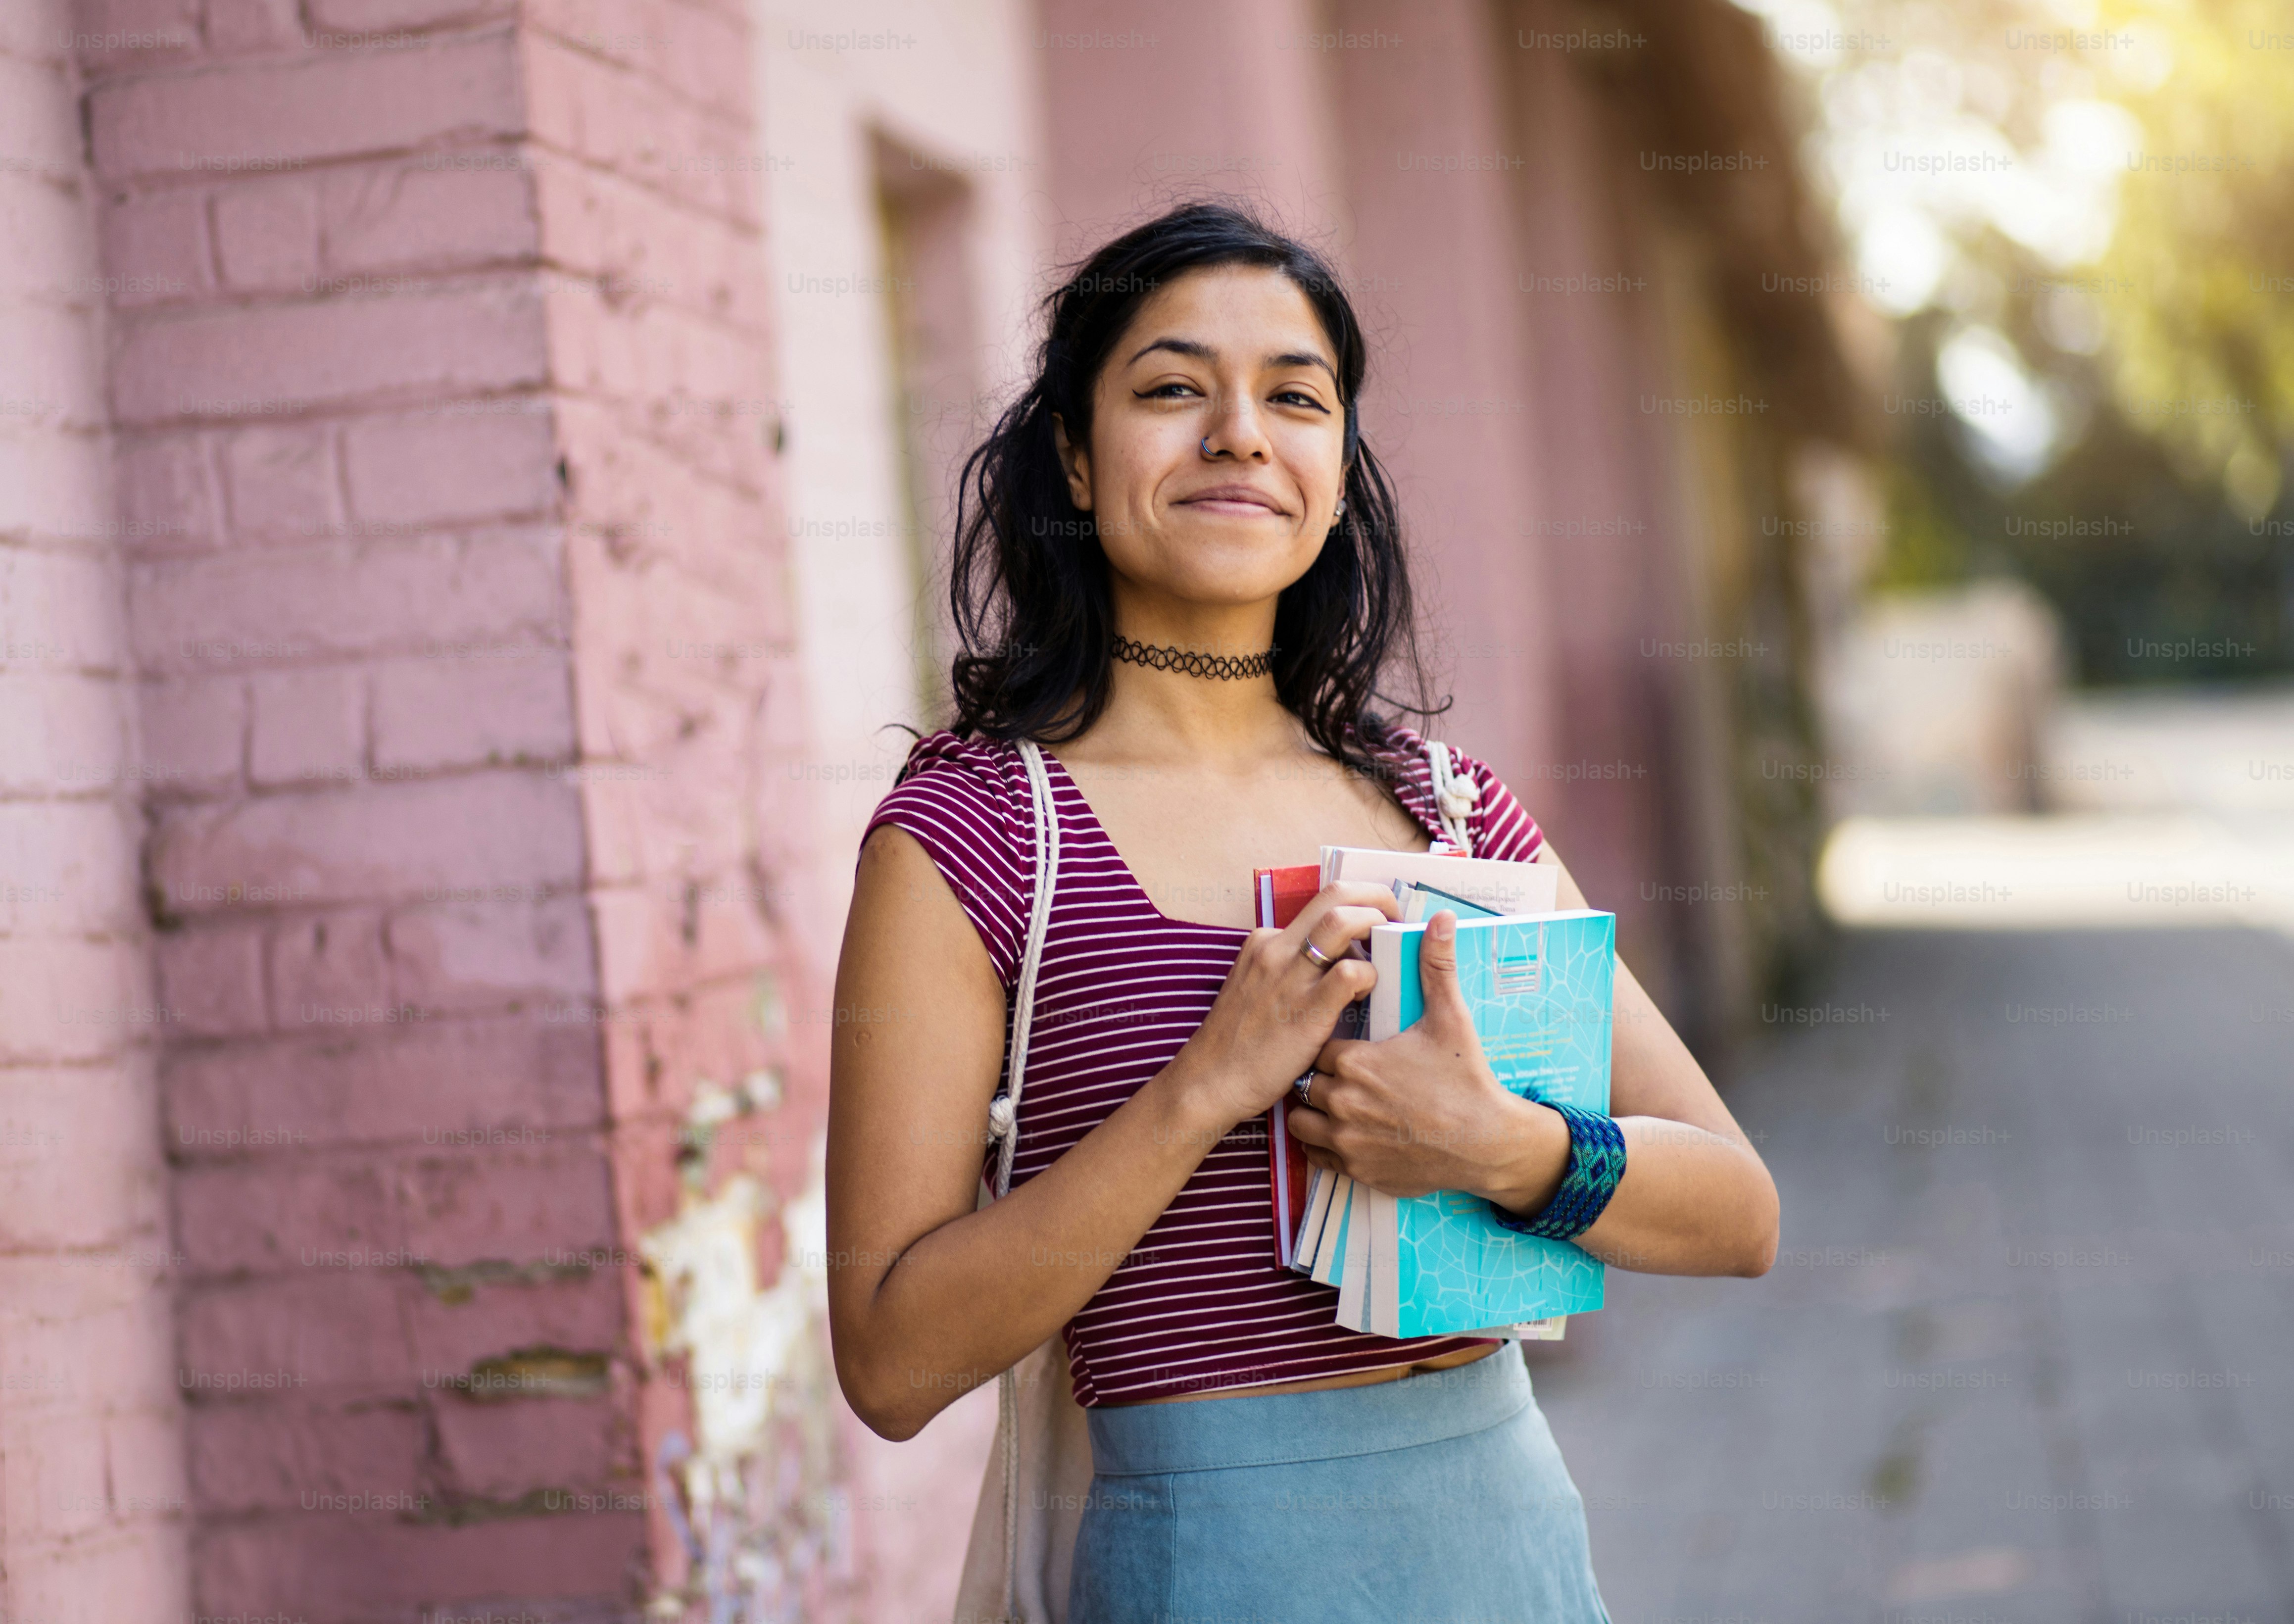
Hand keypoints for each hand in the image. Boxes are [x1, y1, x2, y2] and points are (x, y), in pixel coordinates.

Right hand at [1167, 883, 1394, 1129]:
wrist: (1211, 1080)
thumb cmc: (1240, 1042)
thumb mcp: (1257, 987)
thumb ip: (1291, 969)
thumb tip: (1340, 962)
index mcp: (1266, 940)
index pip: (1321, 904)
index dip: (1357, 907)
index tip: (1376, 921)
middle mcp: (1276, 947)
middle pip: (1335, 894)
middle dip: (1376, 897)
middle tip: (1396, 918)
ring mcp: (1290, 975)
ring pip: (1343, 920)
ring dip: (1377, 927)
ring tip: (1390, 951)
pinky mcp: (1306, 1009)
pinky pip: (1351, 973)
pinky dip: (1369, 977)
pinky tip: (1366, 995)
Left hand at [1287, 911, 1569, 1205]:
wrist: (1489, 1144)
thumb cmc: (1467, 1080)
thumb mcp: (1452, 1019)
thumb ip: (1437, 968)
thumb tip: (1441, 920)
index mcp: (1358, 1062)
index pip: (1318, 1045)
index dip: (1330, 1044)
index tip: (1348, 1046)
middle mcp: (1344, 1102)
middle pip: (1305, 1081)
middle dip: (1318, 1076)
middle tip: (1343, 1074)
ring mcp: (1347, 1141)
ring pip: (1300, 1120)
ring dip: (1312, 1111)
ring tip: (1336, 1102)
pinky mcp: (1355, 1171)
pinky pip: (1316, 1156)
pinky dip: (1322, 1145)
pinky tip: (1345, 1132)